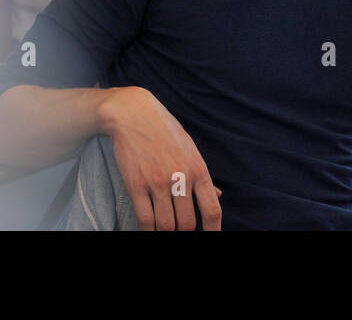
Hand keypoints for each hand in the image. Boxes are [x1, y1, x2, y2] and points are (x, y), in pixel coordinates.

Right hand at [97, 86, 221, 229]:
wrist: (133, 114)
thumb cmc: (165, 130)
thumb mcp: (190, 148)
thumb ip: (202, 175)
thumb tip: (218, 194)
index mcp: (198, 169)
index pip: (211, 210)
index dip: (213, 231)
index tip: (211, 238)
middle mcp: (180, 178)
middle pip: (187, 224)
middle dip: (185, 234)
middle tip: (181, 232)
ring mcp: (157, 182)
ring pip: (166, 226)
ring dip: (166, 234)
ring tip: (165, 232)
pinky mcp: (136, 185)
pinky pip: (144, 219)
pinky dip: (148, 230)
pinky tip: (150, 230)